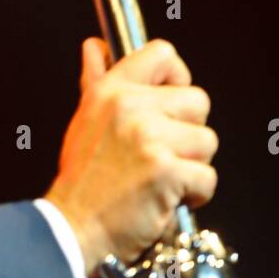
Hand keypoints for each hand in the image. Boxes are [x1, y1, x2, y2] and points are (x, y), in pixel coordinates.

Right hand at [44, 38, 218, 277]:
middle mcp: (130, 109)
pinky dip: (194, 195)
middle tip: (161, 155)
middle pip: (198, 101)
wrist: (71, 230)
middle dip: (188, 132)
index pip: (162, 55)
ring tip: (161, 180)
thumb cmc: (80, 181)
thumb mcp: (83, 121)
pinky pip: (207, 177)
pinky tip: (166, 200)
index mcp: (111, 92)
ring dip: (192, 166)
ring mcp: (150, 139)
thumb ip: (95, 81)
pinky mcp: (166, 171)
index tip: (171, 102)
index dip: (177, 77)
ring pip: (207, 141)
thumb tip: (94, 47)